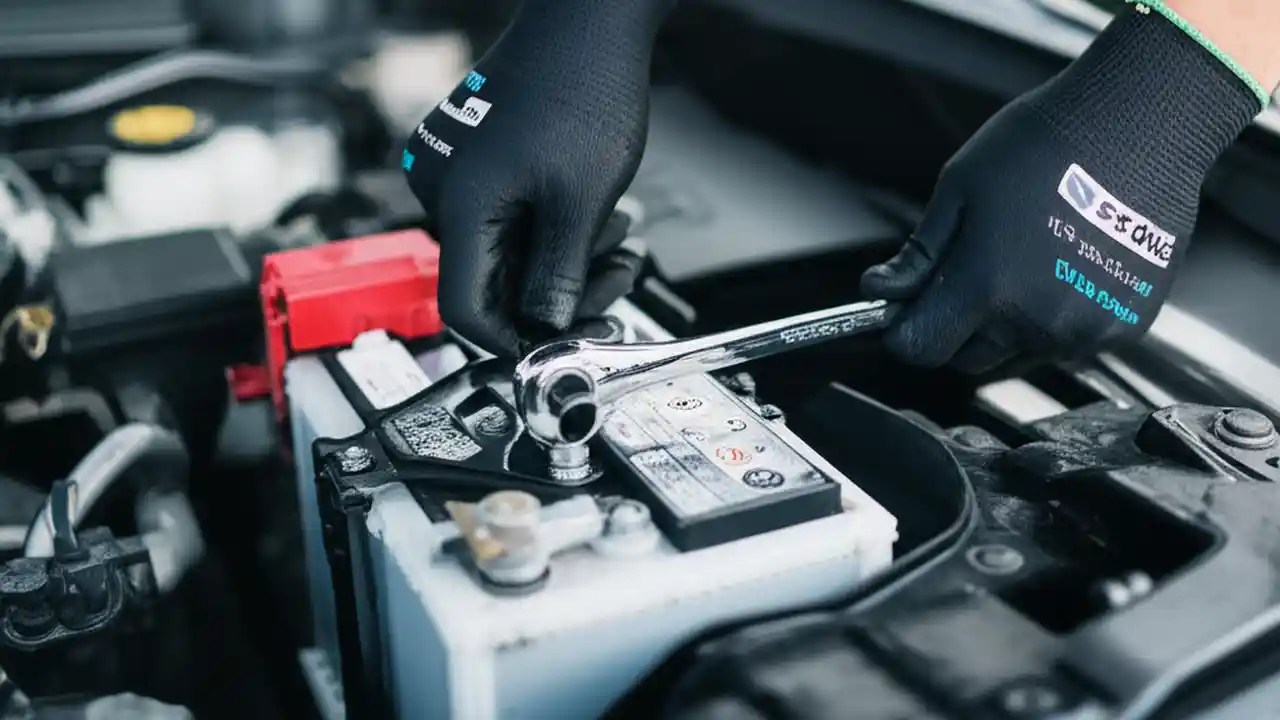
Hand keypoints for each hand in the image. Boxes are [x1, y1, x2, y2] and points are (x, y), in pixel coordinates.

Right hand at [404, 0, 668, 354]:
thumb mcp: (582, 203)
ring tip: (619, 238)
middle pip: (494, 282)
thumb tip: (546, 332)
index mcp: (458, 202)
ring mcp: (458, 172)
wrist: (589, 24)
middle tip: (616, 282)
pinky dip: (557, 232)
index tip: (560, 347)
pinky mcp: (478, 161)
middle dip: (561, 293)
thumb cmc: (583, 88)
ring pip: (511, 253)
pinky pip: (511, 220)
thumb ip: (558, 278)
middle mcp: (443, 189)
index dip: (515, 340)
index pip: (464, 309)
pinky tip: (600, 221)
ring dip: (569, 261)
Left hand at [862, 9, 1260, 372]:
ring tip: (1027, 259)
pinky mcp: (1124, 327)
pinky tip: (1068, 264)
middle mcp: (1036, 323)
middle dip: (956, 326)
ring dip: (1008, 326)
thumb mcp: (960, 188)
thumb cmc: (1046, 143)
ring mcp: (1084, 330)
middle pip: (967, 359)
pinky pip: (1069, 343)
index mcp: (986, 288)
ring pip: (1018, 355)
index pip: (919, 348)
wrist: (1142, 122)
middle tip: (972, 270)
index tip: (908, 306)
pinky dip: (1058, 318)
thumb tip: (880, 290)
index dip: (906, 328)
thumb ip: (920, 254)